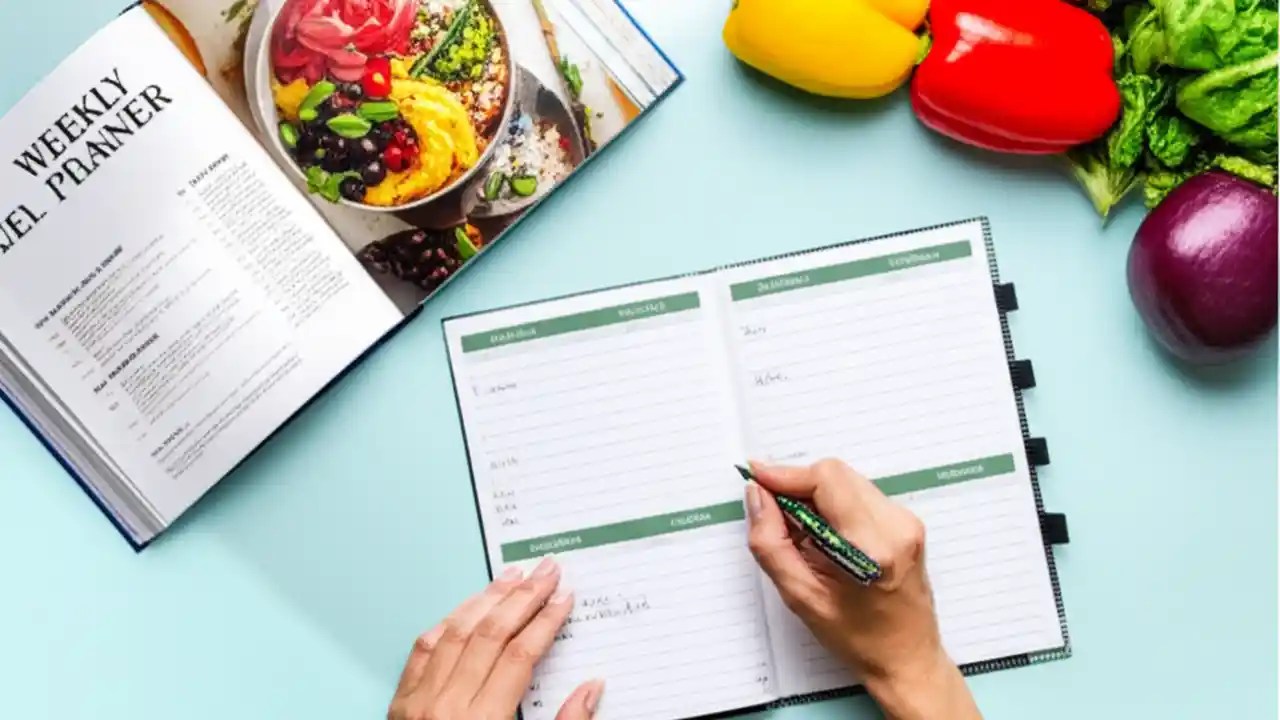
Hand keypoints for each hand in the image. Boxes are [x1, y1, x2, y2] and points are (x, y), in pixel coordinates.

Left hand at [388, 557, 604, 719]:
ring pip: (454, 633)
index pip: (519, 655)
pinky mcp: (399, 706)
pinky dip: (447, 624)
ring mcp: (417, 704)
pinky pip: (423, 651)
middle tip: (547, 571)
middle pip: (489, 635)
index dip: (546, 622)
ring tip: (512, 576)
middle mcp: (446, 708)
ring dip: (486, 599)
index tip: (565, 598)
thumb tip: (591, 688)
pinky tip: (465, 608)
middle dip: (523, 598)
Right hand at [745, 459, 980, 719]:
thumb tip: (758, 497)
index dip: (786, 474)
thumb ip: (771, 543)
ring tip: (803, 534)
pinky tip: (826, 536)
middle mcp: (897, 526)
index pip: (826, 479)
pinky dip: (834, 505)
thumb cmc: (859, 638)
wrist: (906, 658)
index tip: (758, 478)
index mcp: (873, 547)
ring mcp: (906, 522)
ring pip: (847, 480)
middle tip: (774, 512)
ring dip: (815, 496)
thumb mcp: (801, 597)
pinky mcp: (906, 522)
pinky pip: (860, 494)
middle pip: (836, 474)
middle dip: (798, 485)